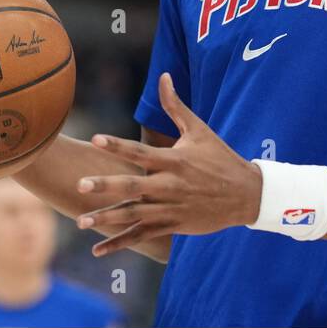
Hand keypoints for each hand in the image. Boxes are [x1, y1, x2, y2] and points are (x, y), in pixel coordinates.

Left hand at [74, 72, 262, 257]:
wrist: (246, 194)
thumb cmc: (220, 157)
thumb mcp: (199, 129)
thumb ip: (175, 105)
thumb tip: (164, 76)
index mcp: (174, 161)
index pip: (140, 152)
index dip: (117, 145)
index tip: (95, 139)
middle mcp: (169, 185)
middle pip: (133, 186)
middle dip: (106, 186)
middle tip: (81, 184)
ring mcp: (170, 208)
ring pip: (134, 215)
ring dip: (107, 219)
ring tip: (81, 221)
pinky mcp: (173, 225)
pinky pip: (142, 236)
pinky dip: (120, 244)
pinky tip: (98, 251)